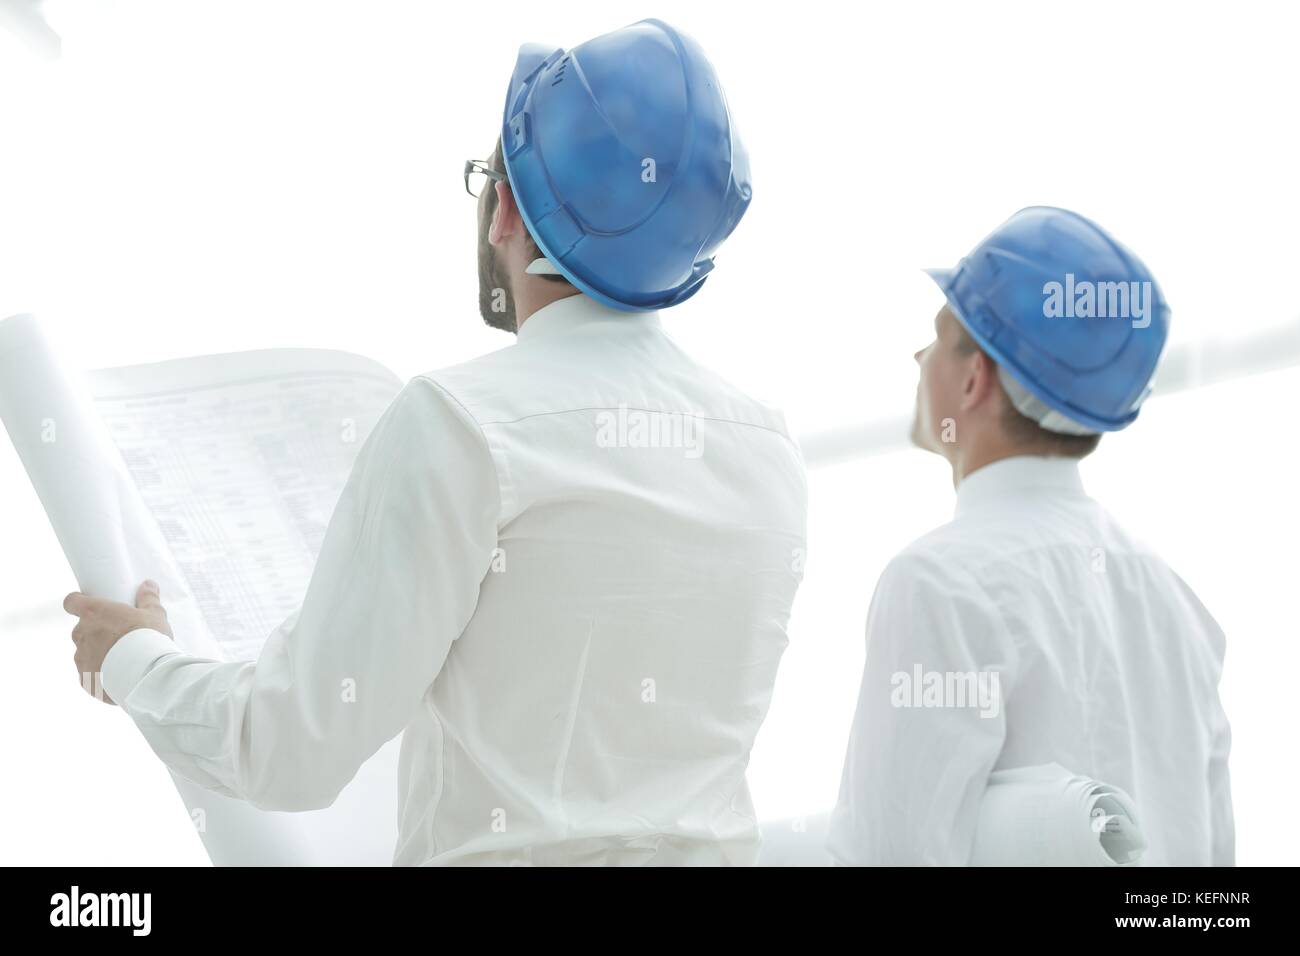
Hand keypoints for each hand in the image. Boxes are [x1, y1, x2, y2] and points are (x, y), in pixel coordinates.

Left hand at [64, 580, 173, 705]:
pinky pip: (90, 673)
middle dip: (96, 631)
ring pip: (86, 651)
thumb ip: (148, 599)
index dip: (78, 602)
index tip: (90, 605)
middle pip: (82, 628)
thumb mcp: (154, 614)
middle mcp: (81, 634)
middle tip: (119, 635)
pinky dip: (101, 672)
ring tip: (123, 658)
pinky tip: (119, 674)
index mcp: (93, 612)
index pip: (71, 602)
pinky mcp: (85, 679)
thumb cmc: (148, 640)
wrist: (146, 674)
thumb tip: (148, 586)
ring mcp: (81, 658)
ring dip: (99, 652)